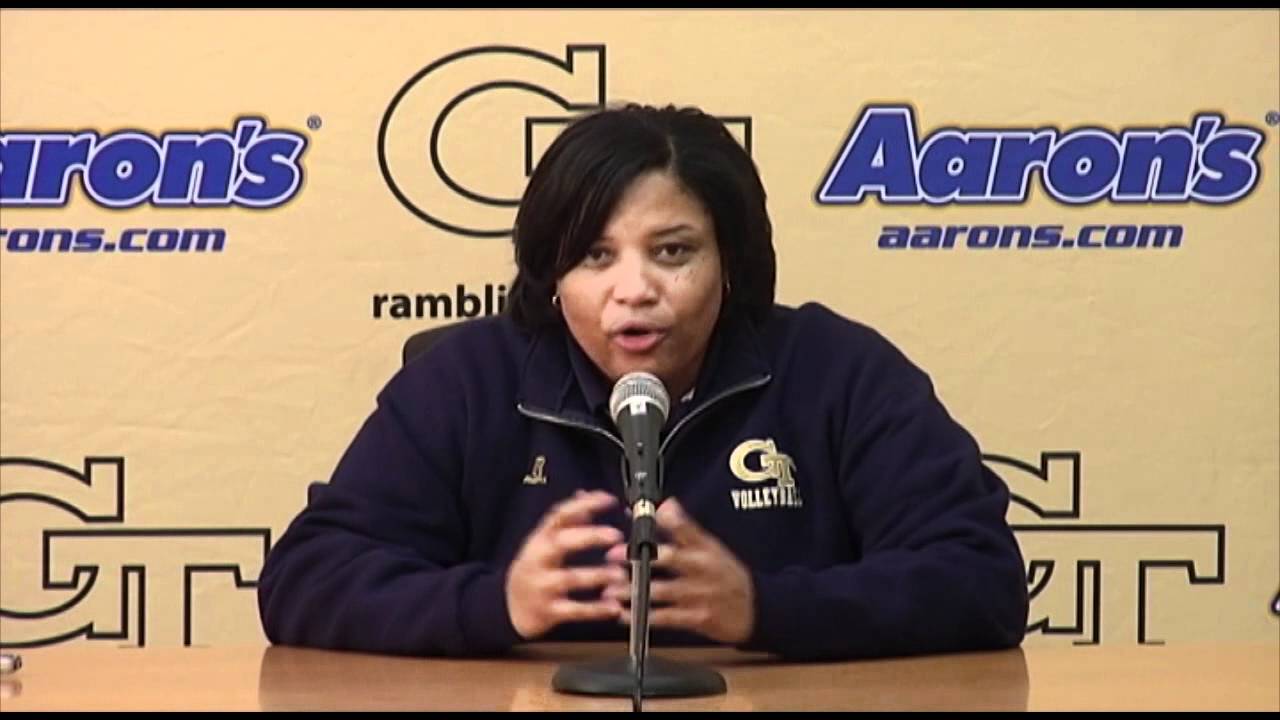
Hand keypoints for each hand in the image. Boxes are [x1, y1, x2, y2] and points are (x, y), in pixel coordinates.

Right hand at [505, 490, 627, 639]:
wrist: (508, 606)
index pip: (559, 515)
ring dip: (596, 575)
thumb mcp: (544, 541)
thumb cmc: (534, 568)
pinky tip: (614, 607)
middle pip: (563, 543)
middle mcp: (539, 559)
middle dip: (590, 537)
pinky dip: (595, 610)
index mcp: (541, 538)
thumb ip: (566, 520)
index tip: (608, 500)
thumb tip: (585, 494)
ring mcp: (542, 585)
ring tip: (620, 574)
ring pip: (569, 578)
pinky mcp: (548, 610)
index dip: (583, 505)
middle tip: (616, 535)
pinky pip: (574, 610)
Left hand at [604, 498, 754, 643]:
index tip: (632, 514)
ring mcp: (700, 594)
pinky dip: (645, 618)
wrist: (756, 608)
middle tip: (612, 555)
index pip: (682, 528)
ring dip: (634, 590)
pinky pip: (667, 618)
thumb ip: (684, 527)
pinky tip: (625, 615)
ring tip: (611, 589)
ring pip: (663, 591)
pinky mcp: (697, 618)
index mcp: (704, 548)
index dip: (657, 520)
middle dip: (639, 556)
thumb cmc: (726, 574)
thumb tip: (665, 504)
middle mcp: (702, 568)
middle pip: (670, 558)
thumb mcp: (710, 546)